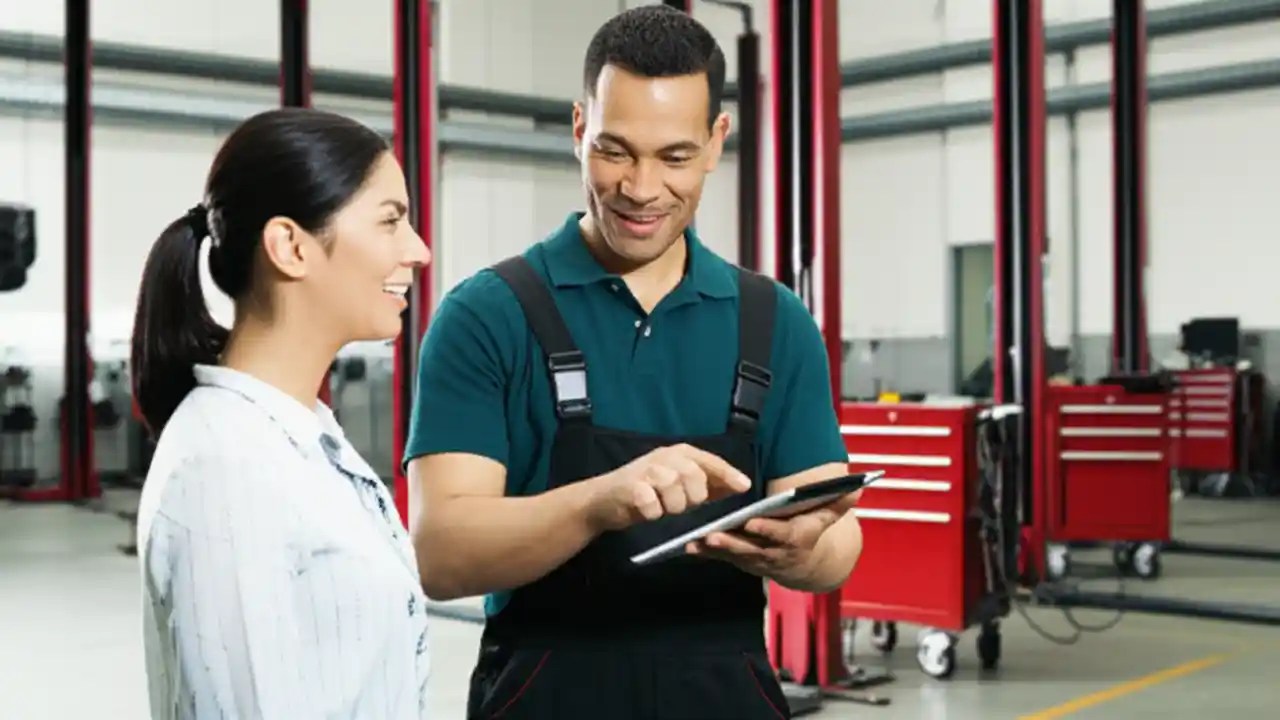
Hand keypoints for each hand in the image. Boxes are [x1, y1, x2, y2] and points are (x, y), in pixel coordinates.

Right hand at [586, 444, 752, 531]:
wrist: (604, 500)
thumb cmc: (648, 493)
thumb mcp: (680, 487)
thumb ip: (708, 485)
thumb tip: (741, 486)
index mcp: (679, 454)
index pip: (710, 461)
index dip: (728, 473)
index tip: (745, 487)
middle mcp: (664, 456)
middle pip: (693, 474)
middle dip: (694, 496)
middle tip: (684, 505)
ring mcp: (645, 469)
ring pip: (672, 487)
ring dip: (673, 505)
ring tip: (665, 509)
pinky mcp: (630, 486)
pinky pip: (651, 503)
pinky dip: (654, 512)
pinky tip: (649, 512)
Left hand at [687, 492, 860, 581]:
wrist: (805, 566)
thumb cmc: (812, 531)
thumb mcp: (827, 517)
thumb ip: (838, 502)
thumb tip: (857, 488)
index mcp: (793, 539)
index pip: (779, 535)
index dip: (766, 530)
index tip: (751, 523)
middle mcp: (773, 553)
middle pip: (751, 548)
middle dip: (732, 543)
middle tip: (714, 535)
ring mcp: (755, 559)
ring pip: (733, 555)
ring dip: (715, 550)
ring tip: (697, 541)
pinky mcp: (741, 561)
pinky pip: (721, 559)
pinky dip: (705, 554)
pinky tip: (688, 546)